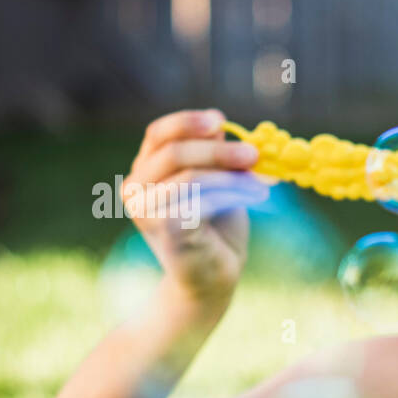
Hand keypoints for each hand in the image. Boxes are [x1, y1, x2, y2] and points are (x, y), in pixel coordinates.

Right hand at [122, 108, 260, 305]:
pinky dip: (231, 197)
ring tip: (260, 183)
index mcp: (146, 170)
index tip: (220, 120)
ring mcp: (145, 211)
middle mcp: (136, 188)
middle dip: (218, 150)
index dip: (188, 122)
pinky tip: (254, 198)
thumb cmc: (215, 229)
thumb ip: (212, 156)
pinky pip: (199, 203)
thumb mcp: (217, 183)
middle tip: (254, 154)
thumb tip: (218, 120)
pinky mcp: (164, 231)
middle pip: (174, 152)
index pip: (159, 134)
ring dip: (230, 176)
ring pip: (189, 177)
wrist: (213, 278)